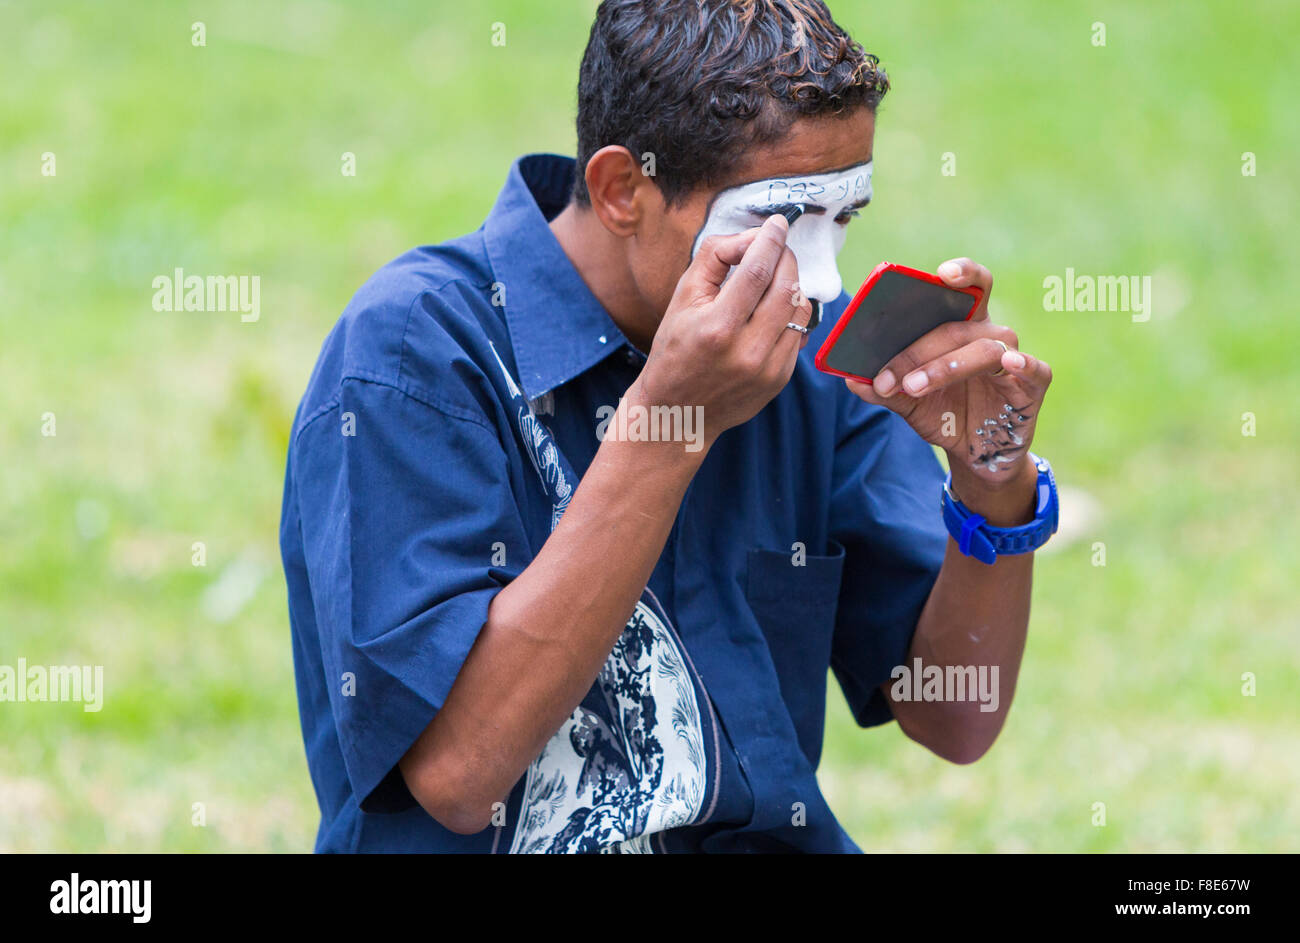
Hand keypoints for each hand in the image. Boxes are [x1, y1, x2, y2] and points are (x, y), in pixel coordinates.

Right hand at [635, 214, 813, 445]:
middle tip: (775, 248)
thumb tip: (753, 238)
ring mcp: (768, 368)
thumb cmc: (675, 350)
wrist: (678, 412)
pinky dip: (790, 312)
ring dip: (791, 283)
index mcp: (717, 328)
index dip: (770, 240)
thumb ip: (715, 258)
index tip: (778, 223)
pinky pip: (799, 332)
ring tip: (774, 278)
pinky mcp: (780, 379)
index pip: (756, 270)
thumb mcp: (681, 298)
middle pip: (785, 286)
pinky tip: (772, 309)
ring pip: (799, 308)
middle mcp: (747, 351)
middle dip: (784, 257)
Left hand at [844, 258, 1052, 495]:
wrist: (972, 452)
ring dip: (944, 367)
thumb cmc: (944, 413)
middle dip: (916, 352)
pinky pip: (1034, 368)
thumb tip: (851, 378)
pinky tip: (1010, 362)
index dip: (961, 272)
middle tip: (887, 378)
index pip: (968, 286)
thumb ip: (882, 388)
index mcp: (960, 326)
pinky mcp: (1033, 385)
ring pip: (983, 349)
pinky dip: (1023, 363)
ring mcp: (1014, 358)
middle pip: (956, 327)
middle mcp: (990, 334)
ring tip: (913, 387)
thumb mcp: (907, 402)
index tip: (941, 272)